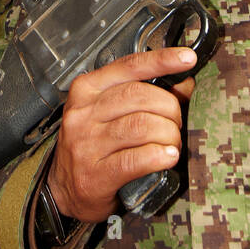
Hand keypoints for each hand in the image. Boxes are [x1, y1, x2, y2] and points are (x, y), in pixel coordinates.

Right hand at [47, 46, 195, 222]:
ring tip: (172, 144)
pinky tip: (167, 157)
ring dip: (168, 135)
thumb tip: (184, 84)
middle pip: (140, 96)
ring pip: (142, 126)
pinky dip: (159, 156)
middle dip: (170, 108)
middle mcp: (84, 113)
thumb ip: (144, 94)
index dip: (162, 60)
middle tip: (176, 123)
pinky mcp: (95, 174)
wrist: (63, 190)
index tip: (187, 58)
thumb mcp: (110, 113)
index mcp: (88, 89)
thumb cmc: (91, 147)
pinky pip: (136, 159)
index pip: (129, 65)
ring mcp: (87, 143)